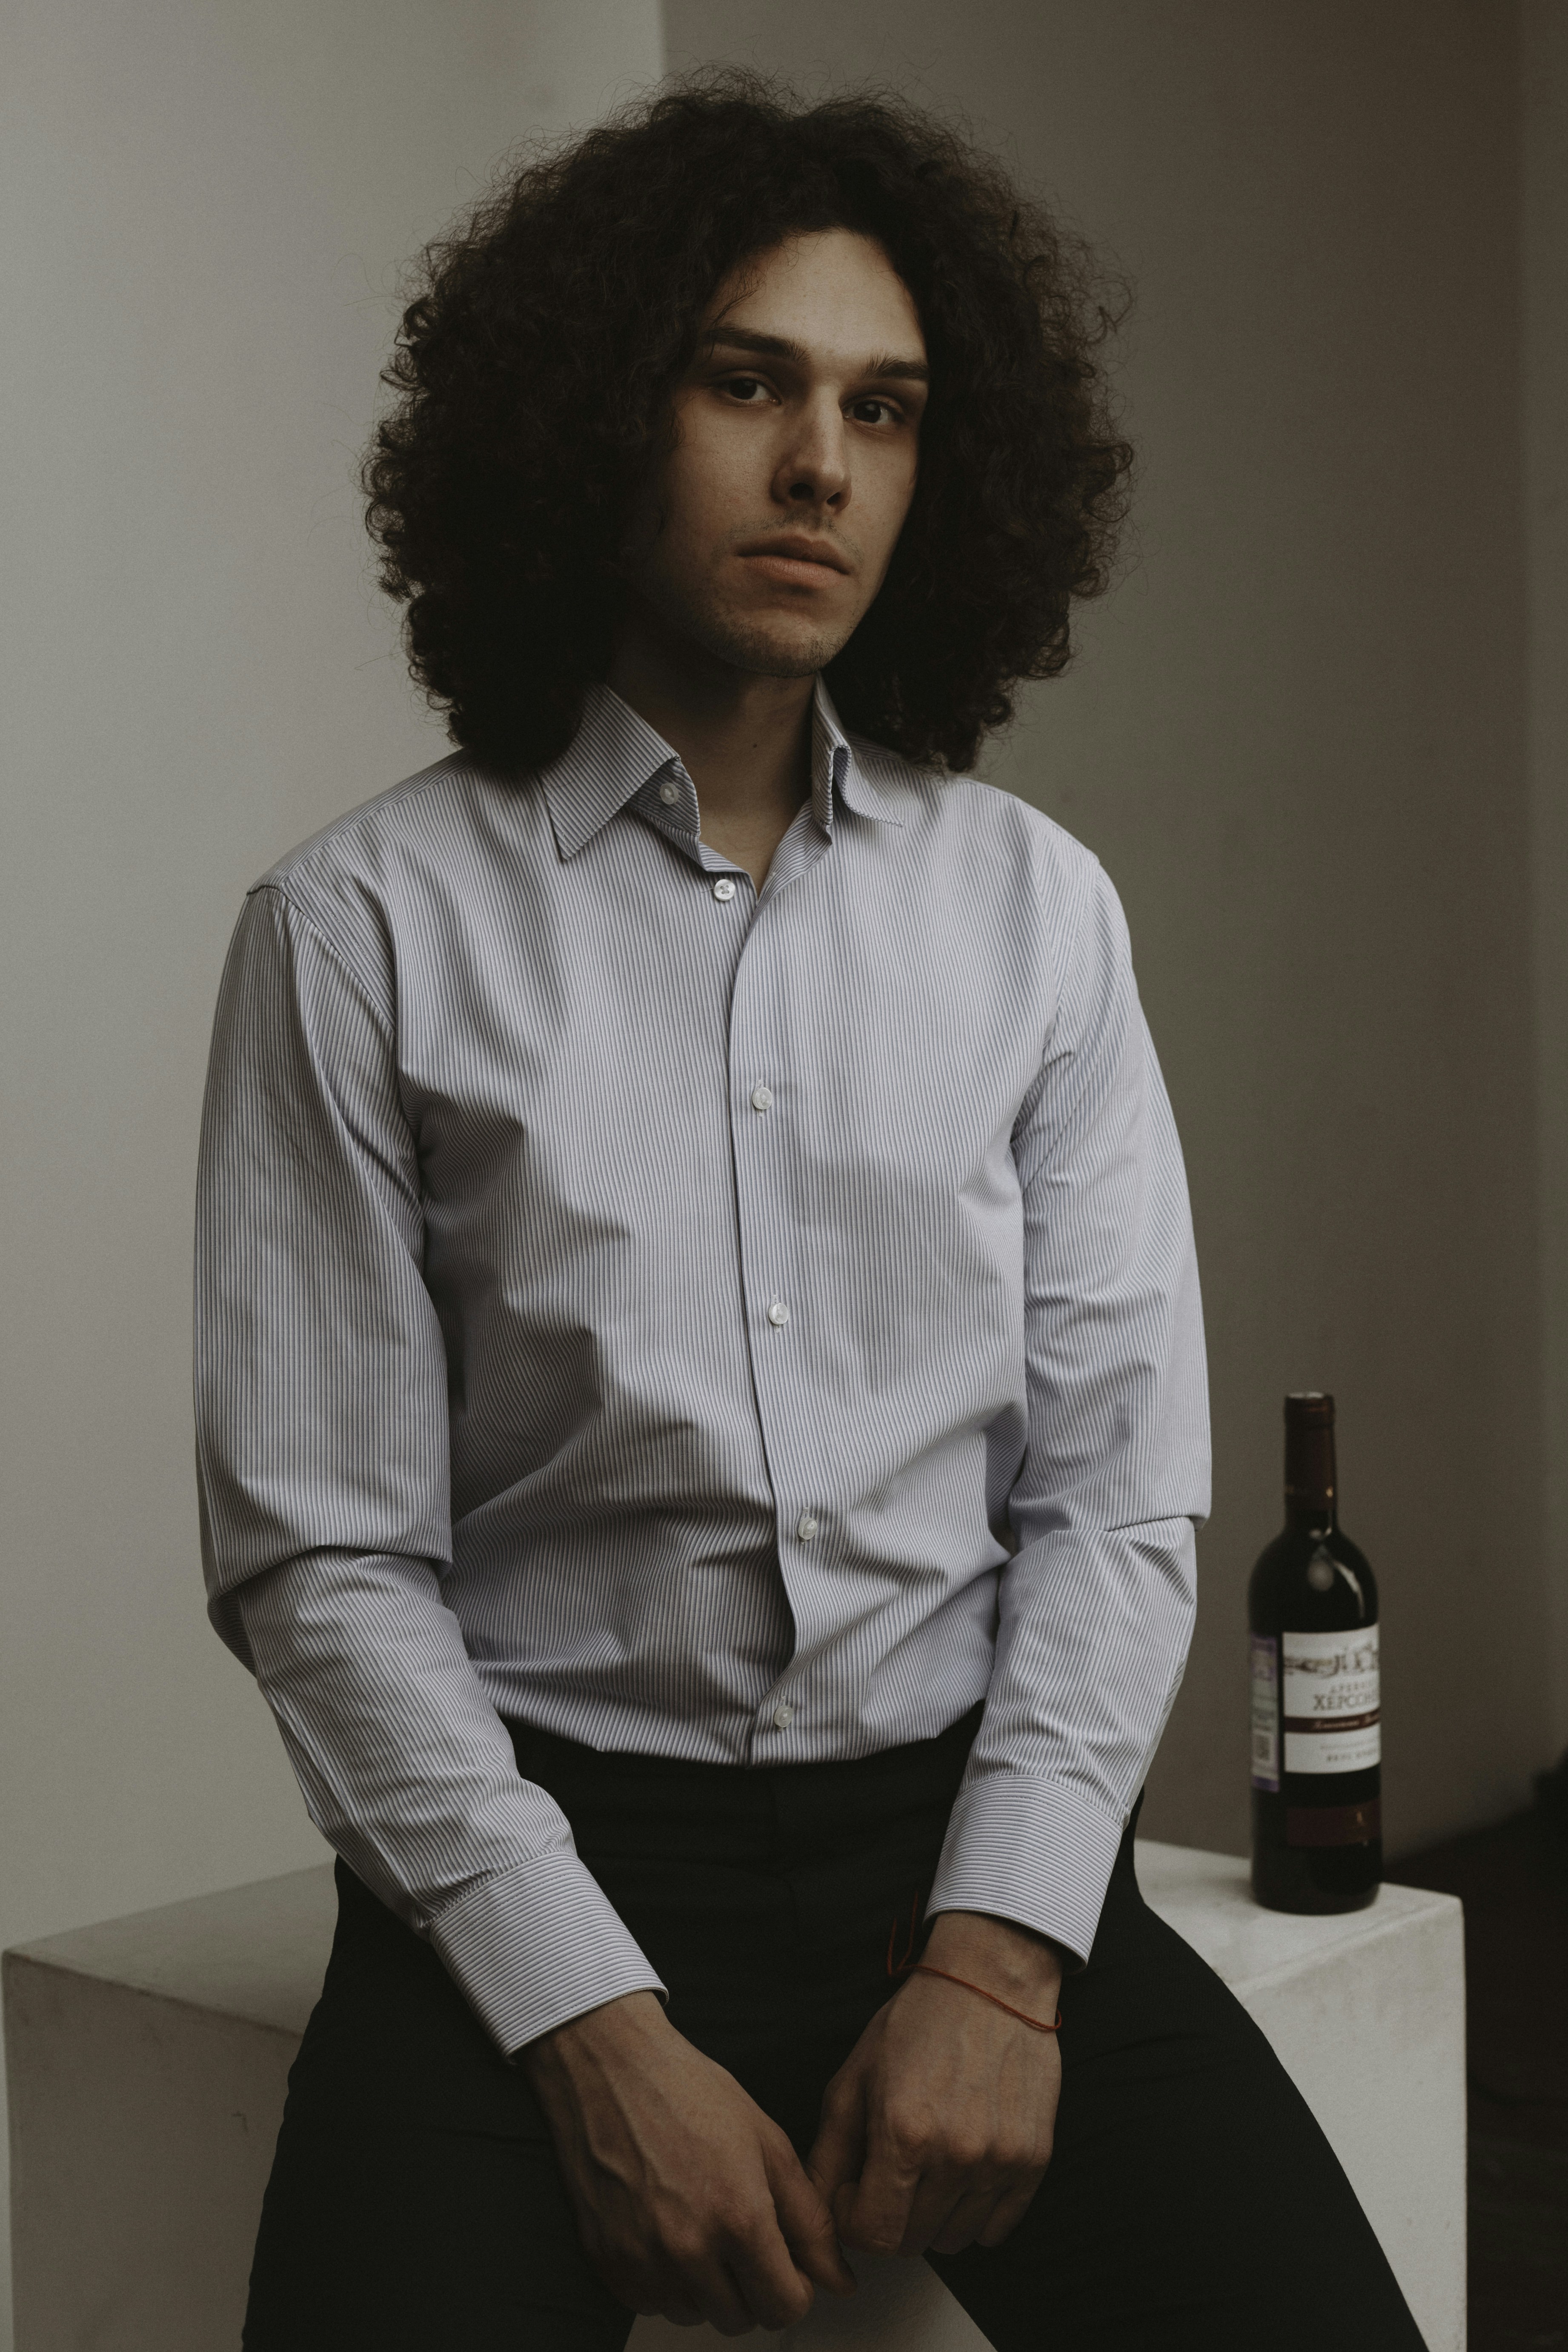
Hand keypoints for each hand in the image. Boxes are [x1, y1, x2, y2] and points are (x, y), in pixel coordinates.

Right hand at [521, 1990, 855, 2333]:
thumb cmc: (685, 2091)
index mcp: (737, 2217)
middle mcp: (688, 2250)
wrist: (610, 2069)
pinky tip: (667, 2229)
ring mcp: (643, 2261)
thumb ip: (809, 2219)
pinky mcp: (609, 2264)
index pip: (784, 2308)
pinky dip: (666, 2281)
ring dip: (708, 2287)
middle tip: (744, 2238)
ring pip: (696, 2315)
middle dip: (753, 2288)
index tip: (787, 2267)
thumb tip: (838, 2277)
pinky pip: (652, 2303)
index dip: (795, 2289)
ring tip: (702, 2225)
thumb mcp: (767, 2143)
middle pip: (741, 2319)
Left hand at [807, 1911, 1062, 2259]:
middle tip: (889, 2174)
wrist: (991, 1981)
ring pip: (954, 2239)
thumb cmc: (917, 2023)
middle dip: (889, 2217)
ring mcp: (1000, 2161)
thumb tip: (818, 2208)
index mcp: (904, 2133)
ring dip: (932, 2217)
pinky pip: (996, 2229)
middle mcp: (956, 2155)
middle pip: (912, 2241)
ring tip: (927, 2167)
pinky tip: (961, 2171)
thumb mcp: (855, 2076)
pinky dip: (973, 2213)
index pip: (873, 2234)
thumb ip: (829, 2151)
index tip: (855, 2192)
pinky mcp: (1034, 2161)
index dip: (853, 2221)